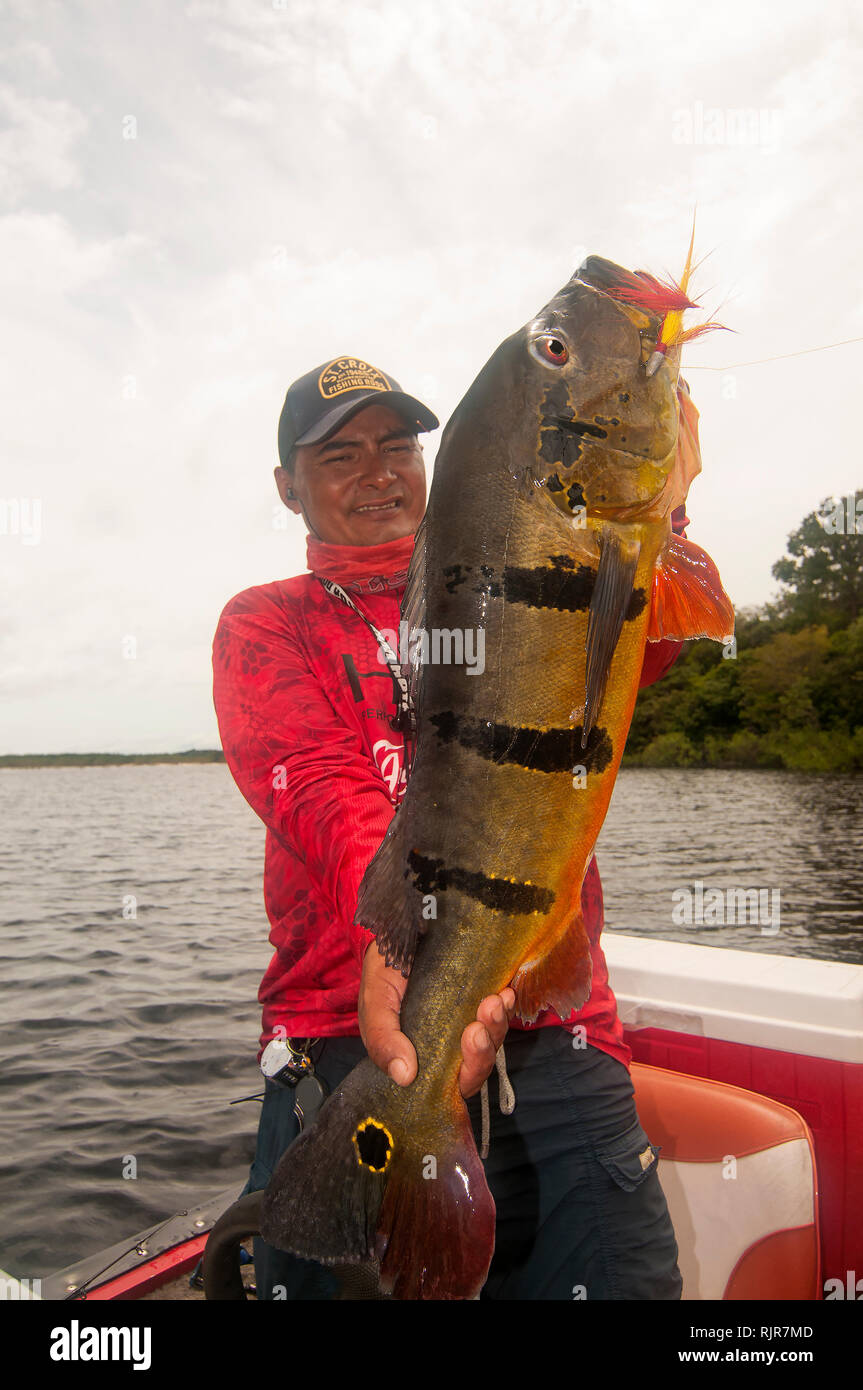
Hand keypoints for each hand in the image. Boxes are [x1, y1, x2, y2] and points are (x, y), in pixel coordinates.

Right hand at [358, 941, 515, 1098]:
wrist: (395, 934)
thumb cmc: (382, 976)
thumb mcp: (375, 1006)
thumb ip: (383, 1040)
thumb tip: (404, 1076)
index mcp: (424, 1058)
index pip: (454, 1082)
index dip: (468, 1074)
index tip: (469, 1046)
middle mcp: (450, 1045)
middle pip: (478, 1064)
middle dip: (484, 1049)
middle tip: (478, 1026)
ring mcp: (468, 1020)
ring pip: (493, 1037)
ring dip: (497, 1024)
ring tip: (494, 1002)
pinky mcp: (481, 997)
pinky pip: (502, 1010)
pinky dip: (507, 1005)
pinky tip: (505, 992)